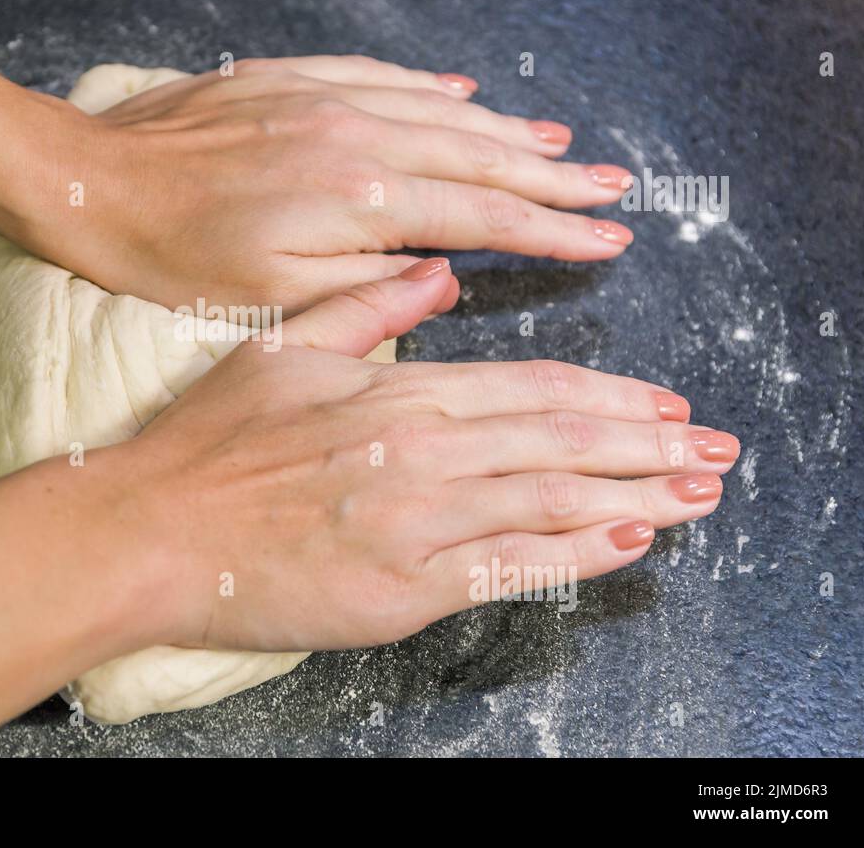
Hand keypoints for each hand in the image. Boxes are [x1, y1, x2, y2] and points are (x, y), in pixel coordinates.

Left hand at [11, 56, 635, 313]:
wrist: (90, 181)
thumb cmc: (171, 256)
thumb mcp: (271, 295)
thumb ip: (367, 280)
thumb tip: (442, 268)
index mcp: (358, 199)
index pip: (481, 215)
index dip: (550, 230)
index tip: (606, 239)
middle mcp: (356, 136)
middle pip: (478, 156)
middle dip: (553, 176)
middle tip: (612, 188)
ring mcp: (326, 99)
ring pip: (441, 113)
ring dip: (507, 131)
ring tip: (562, 145)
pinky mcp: (293, 79)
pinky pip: (385, 77)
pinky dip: (435, 89)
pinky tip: (467, 93)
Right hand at [104, 260, 736, 651]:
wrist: (149, 529)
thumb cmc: (206, 442)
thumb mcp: (281, 347)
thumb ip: (367, 305)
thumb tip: (438, 274)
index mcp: (398, 390)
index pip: (534, 386)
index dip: (611, 396)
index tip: (662, 403)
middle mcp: (423, 450)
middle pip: (564, 439)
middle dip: (651, 443)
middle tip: (714, 446)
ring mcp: (419, 521)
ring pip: (555, 499)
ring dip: (639, 494)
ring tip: (699, 491)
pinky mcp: (404, 587)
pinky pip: (513, 570)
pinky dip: (577, 553)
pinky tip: (628, 541)